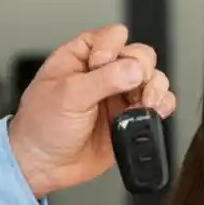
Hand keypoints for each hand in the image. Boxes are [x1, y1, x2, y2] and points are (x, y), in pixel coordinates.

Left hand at [7, 23, 176, 198]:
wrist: (44, 167)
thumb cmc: (41, 127)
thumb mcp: (67, 96)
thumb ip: (103, 80)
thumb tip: (134, 70)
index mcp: (81, 56)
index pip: (112, 37)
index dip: (113, 50)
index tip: (102, 66)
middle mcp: (102, 72)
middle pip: (139, 55)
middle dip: (142, 69)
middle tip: (135, 87)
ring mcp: (118, 95)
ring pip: (152, 78)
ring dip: (155, 88)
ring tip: (145, 103)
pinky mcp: (129, 117)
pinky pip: (157, 104)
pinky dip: (162, 106)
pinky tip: (154, 113)